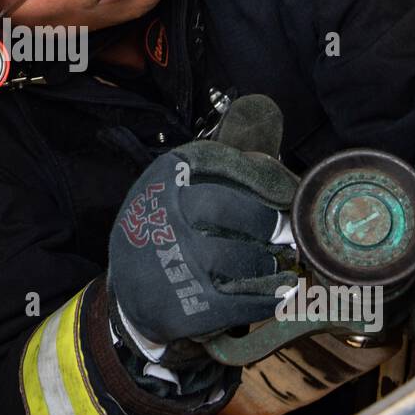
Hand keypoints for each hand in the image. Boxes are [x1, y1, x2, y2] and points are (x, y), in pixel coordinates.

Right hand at [107, 98, 300, 365]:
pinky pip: (240, 302)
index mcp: (161, 181)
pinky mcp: (186, 305)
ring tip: (277, 263)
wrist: (127, 300)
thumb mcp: (172, 192)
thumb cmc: (163, 233)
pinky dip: (268, 298)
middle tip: (285, 232)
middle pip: (225, 208)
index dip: (256, 172)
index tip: (286, 188)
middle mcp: (161, 217)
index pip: (213, 160)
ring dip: (266, 261)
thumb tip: (266, 109)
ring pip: (236, 257)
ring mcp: (172, 262)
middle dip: (264, 220)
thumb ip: (216, 162)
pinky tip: (283, 293)